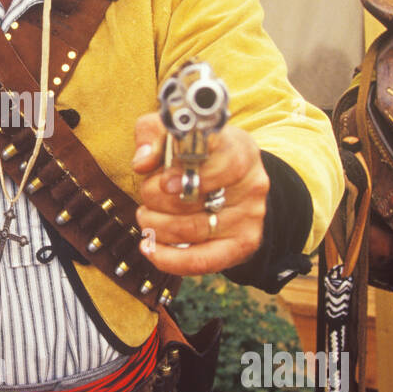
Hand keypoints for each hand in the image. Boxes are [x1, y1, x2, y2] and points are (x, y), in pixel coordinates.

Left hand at [132, 113, 268, 275]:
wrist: (233, 184)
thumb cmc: (197, 154)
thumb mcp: (176, 131)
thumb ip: (153, 135)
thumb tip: (142, 163)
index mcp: (238, 149)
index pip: (218, 160)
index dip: (185, 171)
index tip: (162, 179)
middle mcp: (250, 184)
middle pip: (193, 198)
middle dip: (155, 197)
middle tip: (148, 192)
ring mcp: (249, 217)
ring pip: (190, 230)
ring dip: (155, 225)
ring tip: (146, 215)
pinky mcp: (242, 246)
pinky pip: (201, 260)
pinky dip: (168, 259)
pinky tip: (150, 248)